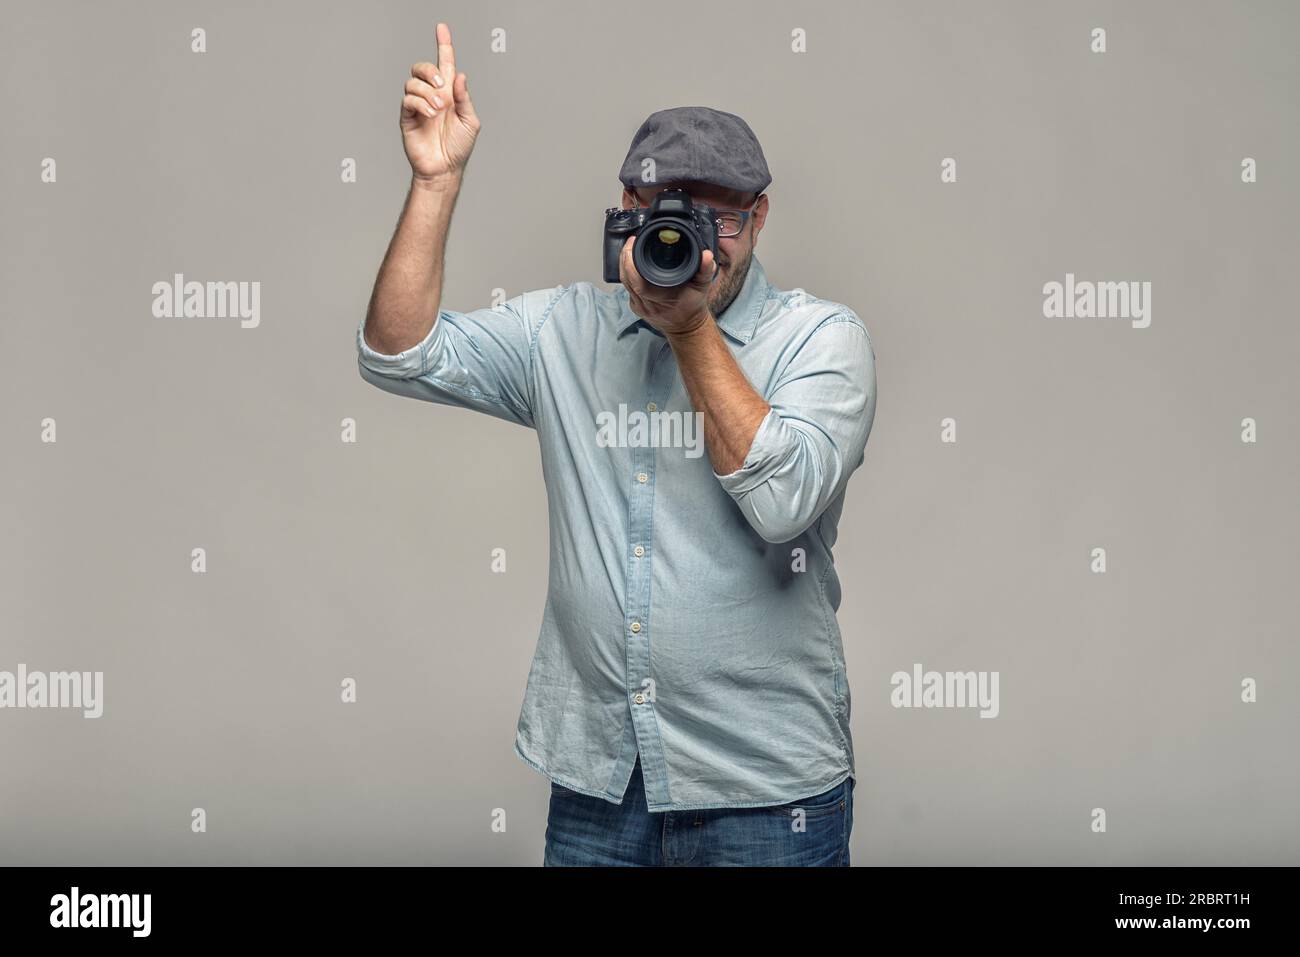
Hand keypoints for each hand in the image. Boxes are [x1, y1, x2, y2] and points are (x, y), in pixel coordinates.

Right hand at [400, 22, 479, 182]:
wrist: (445, 168)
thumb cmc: (459, 147)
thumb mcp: (470, 121)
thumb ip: (465, 98)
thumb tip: (459, 75)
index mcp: (449, 93)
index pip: (445, 63)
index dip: (443, 45)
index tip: (442, 28)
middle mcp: (432, 95)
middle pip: (422, 67)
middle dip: (430, 70)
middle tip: (441, 86)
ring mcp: (418, 105)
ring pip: (413, 83)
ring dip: (427, 93)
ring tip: (439, 110)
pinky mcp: (407, 116)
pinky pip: (408, 99)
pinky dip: (420, 104)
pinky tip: (431, 115)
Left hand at [619, 236, 717, 335]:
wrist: (686, 326)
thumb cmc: (692, 307)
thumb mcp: (702, 287)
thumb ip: (705, 270)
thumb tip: (707, 255)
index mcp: (660, 297)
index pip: (636, 279)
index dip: (630, 260)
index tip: (634, 242)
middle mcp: (647, 303)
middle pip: (626, 278)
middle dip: (625, 257)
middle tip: (631, 242)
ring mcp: (639, 306)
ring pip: (624, 282)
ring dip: (624, 264)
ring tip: (630, 248)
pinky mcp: (636, 307)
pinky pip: (627, 287)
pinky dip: (628, 274)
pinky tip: (631, 264)